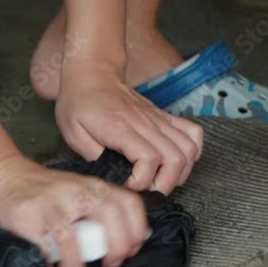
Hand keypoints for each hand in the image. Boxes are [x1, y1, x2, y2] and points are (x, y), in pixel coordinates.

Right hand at [0, 154, 148, 266]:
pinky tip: (50, 264)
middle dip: (117, 247)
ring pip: (74, 240)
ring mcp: (50, 205)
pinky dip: (50, 262)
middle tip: (109, 263)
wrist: (1, 175)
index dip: (137, 230)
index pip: (128, 202)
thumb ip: (99, 206)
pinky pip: (44, 248)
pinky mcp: (26, 218)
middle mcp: (74, 192)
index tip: (132, 249)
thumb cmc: (40, 189)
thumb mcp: (76, 189)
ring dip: (78, 263)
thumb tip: (128, 238)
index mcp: (90, 185)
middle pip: (110, 217)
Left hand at [55, 63, 203, 194]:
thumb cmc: (80, 104)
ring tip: (160, 181)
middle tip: (147, 192)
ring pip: (188, 149)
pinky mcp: (165, 117)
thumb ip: (94, 157)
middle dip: (164, 184)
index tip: (128, 186)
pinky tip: (177, 163)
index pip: (148, 158)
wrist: (92, 74)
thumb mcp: (73, 133)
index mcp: (120, 127)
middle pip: (175, 158)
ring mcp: (158, 119)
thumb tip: (113, 177)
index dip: (142, 181)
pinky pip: (193, 133)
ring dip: (179, 172)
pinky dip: (193, 153)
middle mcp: (145, 123)